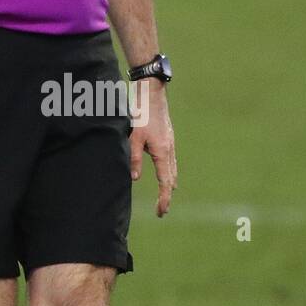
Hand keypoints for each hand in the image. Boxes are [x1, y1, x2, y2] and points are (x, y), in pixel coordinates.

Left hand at [129, 81, 176, 216]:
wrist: (152, 94)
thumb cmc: (142, 114)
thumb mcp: (133, 137)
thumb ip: (133, 158)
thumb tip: (134, 178)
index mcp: (162, 153)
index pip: (165, 183)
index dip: (163, 199)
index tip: (161, 212)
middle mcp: (169, 150)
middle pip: (171, 179)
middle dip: (167, 195)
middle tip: (162, 210)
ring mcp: (170, 144)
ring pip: (172, 169)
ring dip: (169, 184)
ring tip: (165, 195)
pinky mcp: (167, 138)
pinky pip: (170, 160)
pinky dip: (169, 171)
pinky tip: (165, 170)